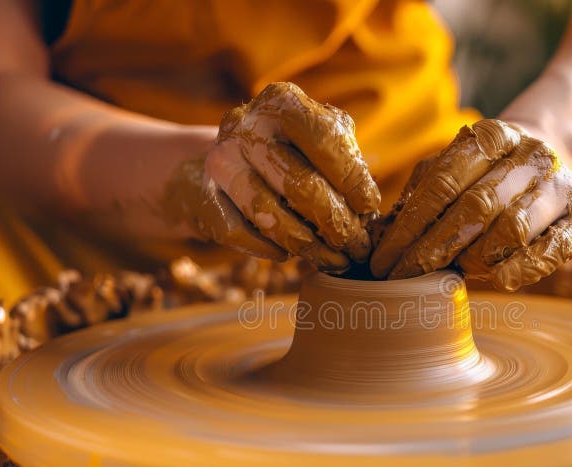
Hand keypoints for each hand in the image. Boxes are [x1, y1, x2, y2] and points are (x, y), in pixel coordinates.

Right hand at [202, 82, 379, 271]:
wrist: (213, 161)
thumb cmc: (287, 152)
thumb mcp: (319, 141)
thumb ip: (346, 164)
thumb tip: (370, 212)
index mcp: (283, 101)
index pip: (325, 140)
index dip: (352, 181)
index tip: (369, 209)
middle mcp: (246, 125)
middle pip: (300, 184)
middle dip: (337, 224)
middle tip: (357, 247)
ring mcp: (220, 161)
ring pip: (269, 216)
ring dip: (309, 247)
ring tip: (335, 260)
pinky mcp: (201, 196)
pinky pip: (241, 235)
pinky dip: (271, 249)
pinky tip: (290, 253)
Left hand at [369, 119, 571, 290]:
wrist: (554, 153)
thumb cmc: (486, 169)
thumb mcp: (453, 165)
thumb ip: (421, 192)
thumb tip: (381, 232)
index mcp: (493, 136)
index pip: (443, 182)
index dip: (409, 225)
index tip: (384, 259)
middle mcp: (531, 157)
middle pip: (476, 207)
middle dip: (433, 247)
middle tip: (403, 276)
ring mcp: (560, 187)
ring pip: (513, 228)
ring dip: (475, 257)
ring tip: (448, 272)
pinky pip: (554, 249)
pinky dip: (525, 267)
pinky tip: (498, 280)